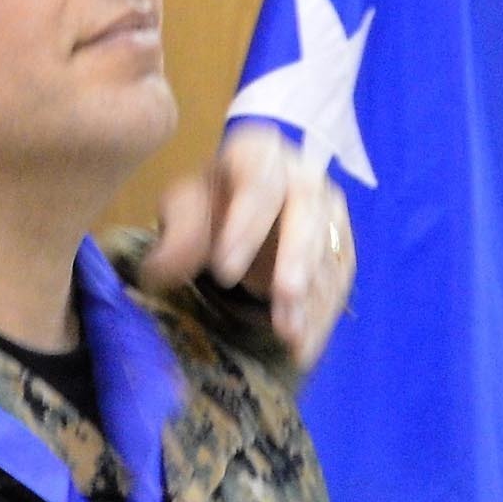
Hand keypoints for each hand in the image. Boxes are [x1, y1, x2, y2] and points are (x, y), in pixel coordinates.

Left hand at [140, 124, 354, 372]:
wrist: (246, 212)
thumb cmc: (212, 206)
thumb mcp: (185, 209)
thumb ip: (177, 234)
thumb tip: (161, 270)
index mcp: (258, 153)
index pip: (258, 182)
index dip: (246, 224)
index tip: (224, 270)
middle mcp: (304, 174)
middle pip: (308, 211)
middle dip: (297, 257)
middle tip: (282, 298)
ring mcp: (330, 209)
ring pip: (329, 249)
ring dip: (312, 296)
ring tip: (289, 337)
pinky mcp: (341, 245)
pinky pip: (339, 280)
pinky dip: (321, 317)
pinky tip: (301, 348)